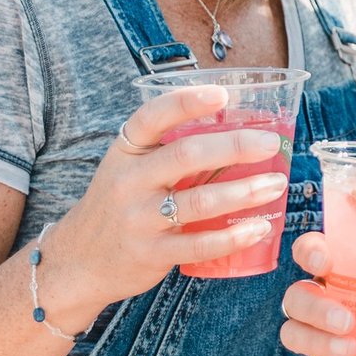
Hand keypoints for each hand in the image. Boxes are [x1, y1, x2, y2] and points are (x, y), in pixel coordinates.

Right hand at [41, 87, 291, 327]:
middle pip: (186, 155)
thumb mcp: (129, 169)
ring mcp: (139, 219)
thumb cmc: (119, 205)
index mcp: (125, 151)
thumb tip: (236, 128)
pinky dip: (234, 236)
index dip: (187, 102)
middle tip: (271, 144)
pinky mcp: (151, 254)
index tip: (223, 94)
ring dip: (245, 192)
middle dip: (235, 147)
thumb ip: (168, 150)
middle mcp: (128, 181)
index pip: (152, 117)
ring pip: (200, 200)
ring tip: (277, 184)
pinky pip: (200, 245)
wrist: (79, 260)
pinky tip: (259, 228)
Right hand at [278, 231, 355, 355]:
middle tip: (346, 318)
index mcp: (341, 273)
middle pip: (295, 294)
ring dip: (321, 339)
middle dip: (314, 305)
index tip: (323, 259)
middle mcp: (321, 299)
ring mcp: (316, 333)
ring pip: (293, 331)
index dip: (309, 250)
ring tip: (353, 345)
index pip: (312, 251)